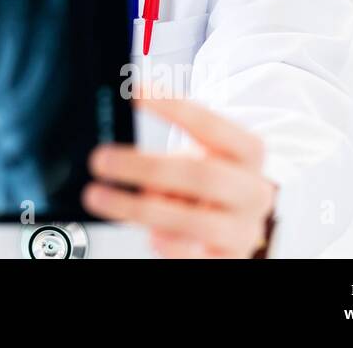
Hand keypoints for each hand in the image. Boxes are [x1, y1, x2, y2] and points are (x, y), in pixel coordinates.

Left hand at [83, 90, 276, 257]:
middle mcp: (253, 191)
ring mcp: (245, 229)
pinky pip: (194, 256)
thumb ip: (168, 155)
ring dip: (139, 208)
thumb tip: (115, 154)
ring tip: (99, 196)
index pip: (210, 124)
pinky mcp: (230, 260)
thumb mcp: (197, 157)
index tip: (133, 92)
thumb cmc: (206, 182)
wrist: (237, 224)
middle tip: (100, 159)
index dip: (172, 107)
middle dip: (145, 166)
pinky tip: (148, 235)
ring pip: (195, 221)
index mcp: (248, 152)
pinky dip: (168, 244)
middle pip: (201, 175)